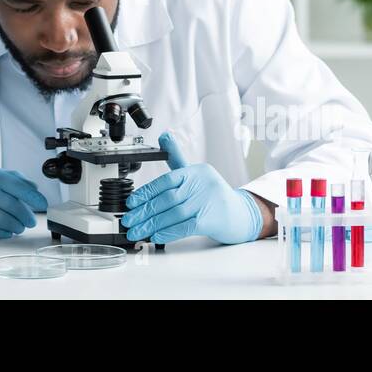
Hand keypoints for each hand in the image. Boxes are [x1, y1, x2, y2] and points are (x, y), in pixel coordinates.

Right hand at [0, 163, 49, 239]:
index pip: (15, 185)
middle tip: (30, 221)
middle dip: (25, 215)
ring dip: (16, 225)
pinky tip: (7, 232)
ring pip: (2, 220)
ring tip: (19, 227)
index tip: (42, 204)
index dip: (32, 196)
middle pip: (11, 205)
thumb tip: (34, 187)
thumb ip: (11, 177)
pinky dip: (3, 233)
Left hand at [122, 132, 262, 245]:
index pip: (165, 181)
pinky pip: (185, 226)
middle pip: (166, 199)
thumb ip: (177, 157)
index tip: (130, 202)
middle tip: (128, 220)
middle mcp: (201, 184)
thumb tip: (164, 136)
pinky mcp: (210, 220)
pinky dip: (168, 232)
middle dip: (144, 211)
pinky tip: (155, 235)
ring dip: (151, 224)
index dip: (145, 192)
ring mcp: (206, 202)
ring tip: (136, 231)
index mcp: (195, 172)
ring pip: (172, 214)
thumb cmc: (215, 194)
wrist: (243, 214)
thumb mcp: (197, 173)